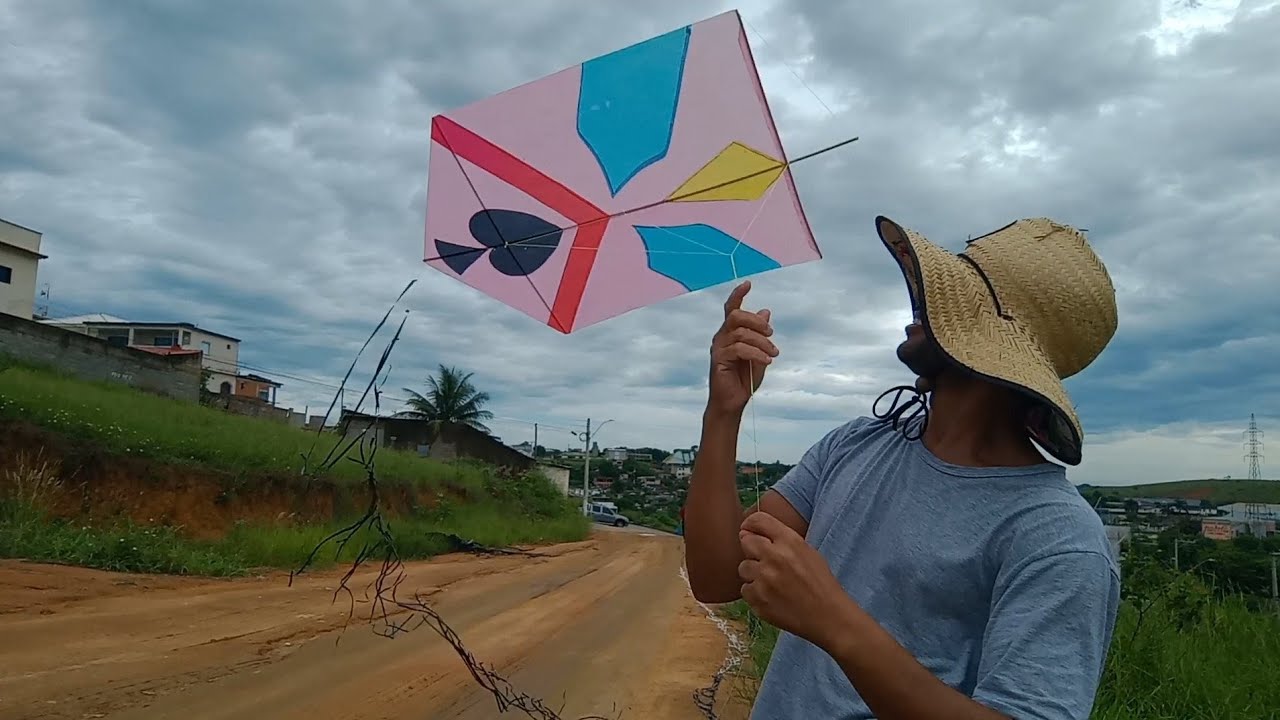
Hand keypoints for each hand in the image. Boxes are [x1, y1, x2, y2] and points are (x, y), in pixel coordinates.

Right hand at [708, 281, 778, 416]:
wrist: (733, 402)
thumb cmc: (744, 379)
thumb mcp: (759, 353)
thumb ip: (761, 334)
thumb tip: (766, 312)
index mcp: (730, 333)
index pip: (731, 308)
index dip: (738, 294)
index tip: (748, 283)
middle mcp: (722, 337)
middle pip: (737, 315)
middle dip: (756, 321)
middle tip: (771, 334)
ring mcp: (718, 347)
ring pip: (741, 332)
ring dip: (761, 342)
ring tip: (773, 354)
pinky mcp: (718, 359)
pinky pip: (739, 348)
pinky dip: (756, 353)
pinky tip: (767, 361)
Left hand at [738, 511, 851, 650]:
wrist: (829, 617)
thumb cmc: (821, 584)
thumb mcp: (808, 552)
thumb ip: (781, 540)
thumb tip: (748, 533)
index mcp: (790, 542)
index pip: (758, 520)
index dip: (750, 524)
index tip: (748, 529)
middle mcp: (774, 557)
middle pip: (746, 542)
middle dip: (752, 550)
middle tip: (765, 562)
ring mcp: (764, 579)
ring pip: (743, 568)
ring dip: (753, 574)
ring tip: (772, 583)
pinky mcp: (758, 600)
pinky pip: (745, 590)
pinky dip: (755, 594)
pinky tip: (772, 597)